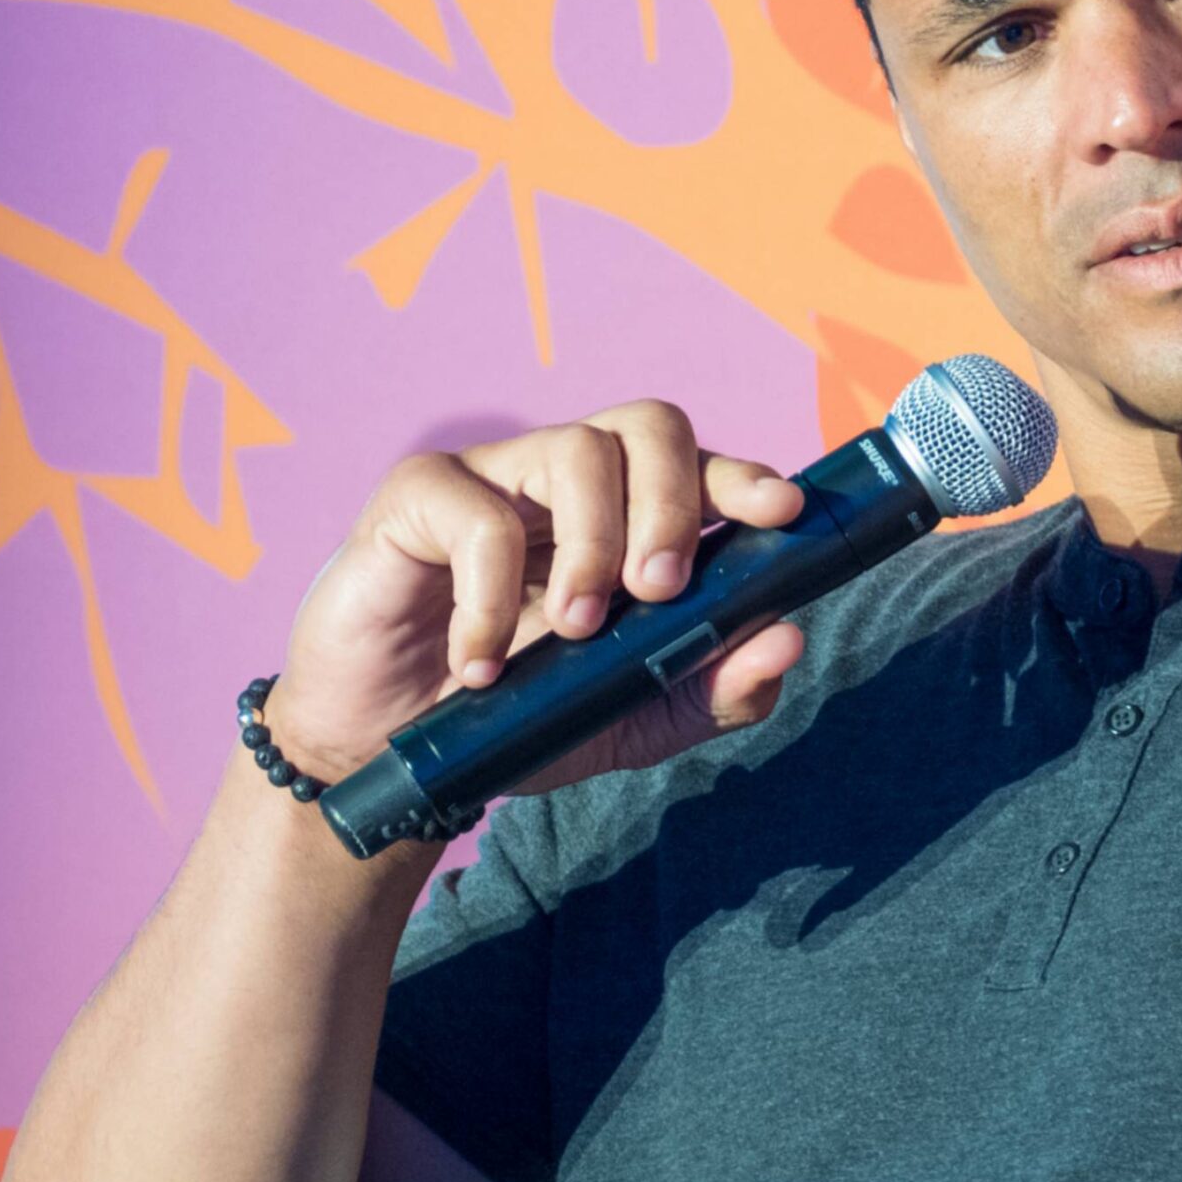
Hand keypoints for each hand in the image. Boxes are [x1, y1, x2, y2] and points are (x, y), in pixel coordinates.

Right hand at [263, 401, 807, 793]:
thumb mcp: (635, 720)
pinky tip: (483, 664)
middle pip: (650, 426)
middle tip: (660, 589)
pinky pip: (478, 514)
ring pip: (576, 449)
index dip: (745, 478)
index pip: (702, 466)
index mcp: (634, 518)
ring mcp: (497, 478)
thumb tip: (789, 637)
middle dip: (675, 503)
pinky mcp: (419, 496)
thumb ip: (716, 687)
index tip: (781, 512)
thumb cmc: (521, 718)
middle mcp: (572, 482)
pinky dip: (493, 596)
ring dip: (593, 545)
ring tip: (574, 629)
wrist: (393, 754)